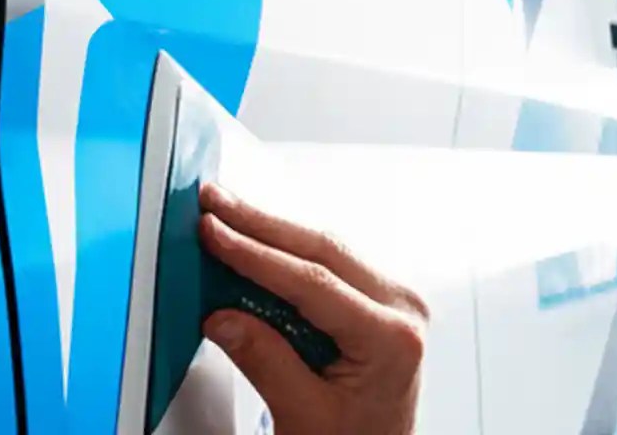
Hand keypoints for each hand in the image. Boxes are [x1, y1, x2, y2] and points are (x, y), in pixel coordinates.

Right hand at [198, 182, 428, 434]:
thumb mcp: (303, 416)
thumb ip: (264, 361)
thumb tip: (222, 316)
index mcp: (392, 340)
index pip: (313, 282)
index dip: (255, 253)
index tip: (214, 232)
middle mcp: (402, 310)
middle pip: (322, 249)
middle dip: (259, 223)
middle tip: (214, 202)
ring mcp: (394, 300)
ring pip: (326, 247)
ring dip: (271, 230)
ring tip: (226, 212)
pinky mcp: (379, 298)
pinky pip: (330, 262)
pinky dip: (288, 250)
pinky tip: (256, 237)